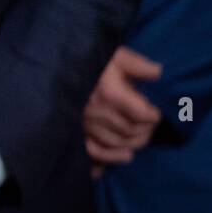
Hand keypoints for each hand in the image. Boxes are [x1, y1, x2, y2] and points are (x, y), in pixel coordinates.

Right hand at [83, 46, 161, 176]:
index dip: (153, 116)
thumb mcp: (114, 54)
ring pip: (116, 143)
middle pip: (131, 131)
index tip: (154, 112)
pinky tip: (125, 155)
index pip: (141, 114)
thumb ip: (137, 64)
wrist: (53, 65)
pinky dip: (111, 157)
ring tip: (140, 137)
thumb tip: (157, 72)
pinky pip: (94, 151)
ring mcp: (85, 123)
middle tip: (149, 126)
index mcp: (109, 93)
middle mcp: (97, 112)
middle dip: (146, 130)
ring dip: (133, 143)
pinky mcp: (75, 130)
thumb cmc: (89, 60)